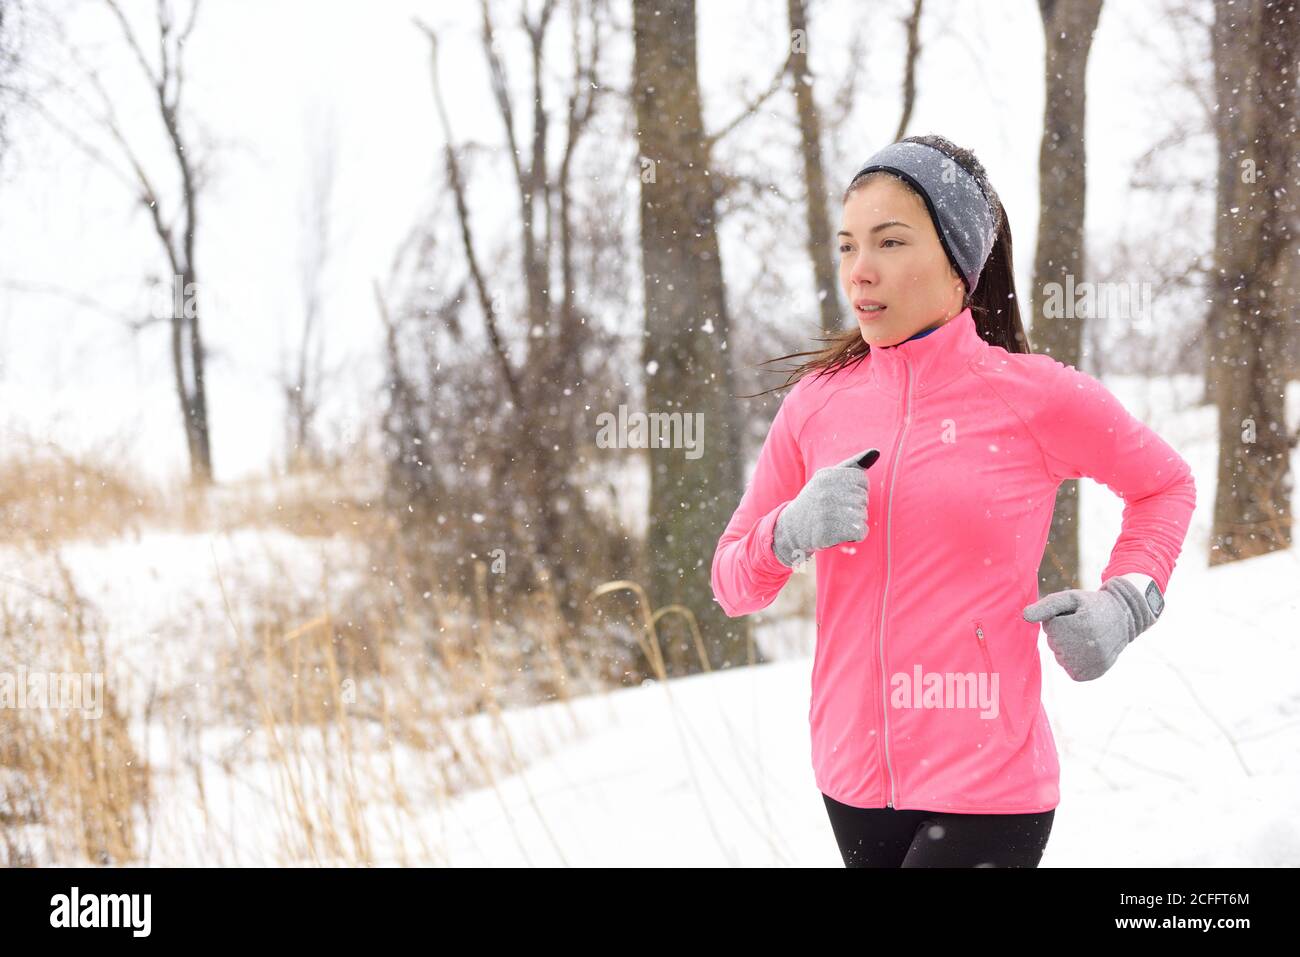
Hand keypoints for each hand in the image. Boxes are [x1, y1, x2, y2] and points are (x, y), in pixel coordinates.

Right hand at [772, 448, 876, 567]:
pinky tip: (840, 533)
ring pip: (863, 516)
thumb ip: (853, 465)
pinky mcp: (830, 532)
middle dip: (855, 508)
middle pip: (863, 498)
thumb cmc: (815, 500)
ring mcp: (827, 511)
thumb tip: (876, 452)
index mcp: (827, 475)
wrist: (791, 528)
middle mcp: (827, 491)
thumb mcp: (828, 478)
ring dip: (854, 522)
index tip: (840, 496)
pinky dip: (855, 535)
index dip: (856, 490)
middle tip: (835, 511)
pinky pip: (861, 532)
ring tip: (836, 522)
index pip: (861, 479)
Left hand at [1022, 575, 1157, 680]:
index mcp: (1082, 625)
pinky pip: (1072, 672)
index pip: (1050, 627)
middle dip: (1061, 634)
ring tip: (1085, 637)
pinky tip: (1085, 651)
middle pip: (1054, 644)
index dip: (1058, 620)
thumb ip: (1046, 606)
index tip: (1074, 615)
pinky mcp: (1097, 671)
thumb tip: (1024, 616)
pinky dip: (1074, 663)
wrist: (1123, 617)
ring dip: (1067, 649)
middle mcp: (1089, 645)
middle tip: (1081, 625)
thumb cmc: (1091, 605)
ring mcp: (1095, 660)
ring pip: (1061, 659)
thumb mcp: (1070, 598)